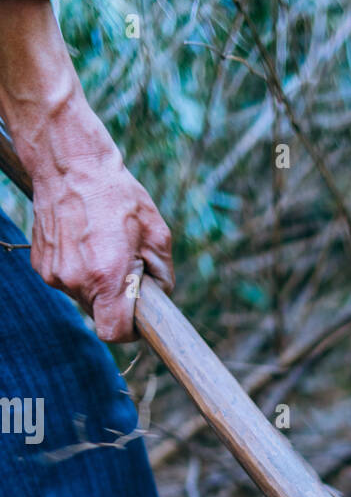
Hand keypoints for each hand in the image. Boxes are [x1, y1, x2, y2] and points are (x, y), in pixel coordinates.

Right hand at [0, 0, 173, 342]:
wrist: (69, 162)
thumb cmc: (118, 195)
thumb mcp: (157, 233)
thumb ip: (163, 274)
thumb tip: (161, 299)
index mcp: (107, 275)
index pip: (114, 333)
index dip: (129, 332)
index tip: (136, 317)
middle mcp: (76, 279)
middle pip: (100, 315)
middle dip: (116, 300)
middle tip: (125, 269)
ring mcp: (54, 273)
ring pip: (83, 298)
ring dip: (97, 284)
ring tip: (103, 247)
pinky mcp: (41, 265)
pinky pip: (66, 281)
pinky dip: (78, 270)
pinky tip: (83, 242)